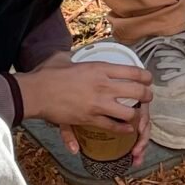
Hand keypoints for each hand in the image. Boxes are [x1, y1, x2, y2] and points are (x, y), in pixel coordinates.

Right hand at [16, 54, 153, 160]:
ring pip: (130, 113)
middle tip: (147, 98)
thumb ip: (74, 58)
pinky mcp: (89, 119)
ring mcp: (98, 104)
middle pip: (138, 92)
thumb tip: (72, 55)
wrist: (36, 92)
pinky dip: (122, 128)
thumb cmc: (47, 74)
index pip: (133, 71)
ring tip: (137, 115)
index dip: (146, 77)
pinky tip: (126, 128)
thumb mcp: (64, 58)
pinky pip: (113, 126)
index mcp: (99, 68)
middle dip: (147, 96)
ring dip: (137, 115)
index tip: (148, 80)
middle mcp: (103, 86)